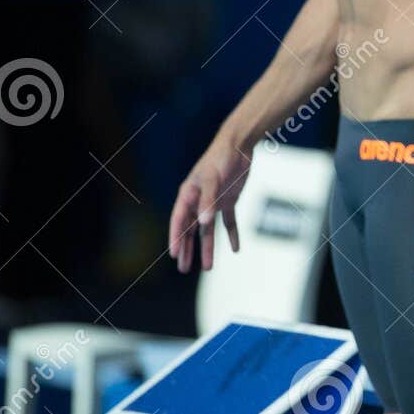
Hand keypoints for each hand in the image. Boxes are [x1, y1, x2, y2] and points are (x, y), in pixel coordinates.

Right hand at [168, 139, 251, 272]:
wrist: (239, 144)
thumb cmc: (221, 158)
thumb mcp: (213, 178)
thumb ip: (209, 201)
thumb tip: (204, 224)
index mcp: (188, 194)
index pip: (179, 220)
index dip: (176, 237)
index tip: (174, 255)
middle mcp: (199, 200)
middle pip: (191, 230)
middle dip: (187, 249)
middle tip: (183, 268)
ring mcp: (214, 202)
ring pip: (208, 230)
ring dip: (208, 248)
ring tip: (207, 268)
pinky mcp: (229, 200)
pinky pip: (229, 221)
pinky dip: (232, 234)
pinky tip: (235, 249)